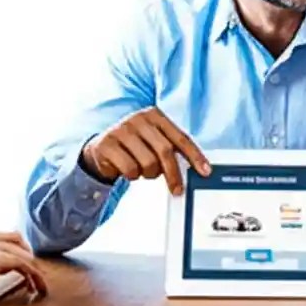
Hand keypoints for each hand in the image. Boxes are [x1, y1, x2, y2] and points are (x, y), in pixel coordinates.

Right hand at [0, 231, 48, 305]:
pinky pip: (25, 265)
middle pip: (20, 242)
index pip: (10, 237)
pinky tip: (35, 287)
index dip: (21, 250)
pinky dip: (34, 276)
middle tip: (36, 275)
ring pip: (25, 255)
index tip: (27, 267)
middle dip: (30, 258)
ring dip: (36, 271)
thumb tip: (4, 267)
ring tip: (39, 286)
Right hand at [81, 107, 210, 194]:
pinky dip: (132, 175)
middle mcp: (139, 119)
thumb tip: (195, 169)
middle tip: (177, 189)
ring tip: (143, 170)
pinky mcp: (108, 144)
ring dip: (149, 174)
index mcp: (155, 116)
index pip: (180, 138)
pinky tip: (127, 169)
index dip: (194, 156)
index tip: (205, 171)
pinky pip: (130, 169)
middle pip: (165, 151)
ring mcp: (122, 130)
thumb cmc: (134, 146)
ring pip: (148, 163)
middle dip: (174, 174)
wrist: (101, 147)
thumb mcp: (153, 141)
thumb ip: (171, 149)